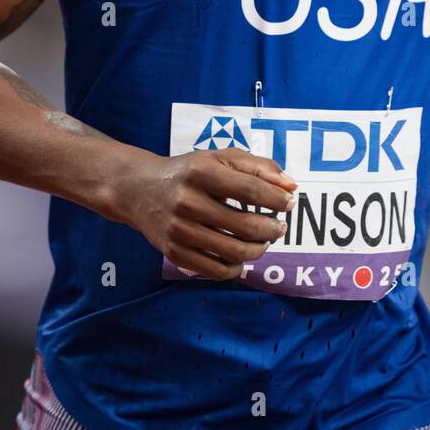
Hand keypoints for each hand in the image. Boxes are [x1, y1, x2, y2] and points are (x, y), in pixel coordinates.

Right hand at [119, 147, 297, 281]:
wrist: (138, 189)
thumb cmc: (189, 171)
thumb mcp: (220, 158)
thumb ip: (258, 167)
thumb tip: (291, 186)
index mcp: (202, 172)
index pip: (250, 190)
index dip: (276, 199)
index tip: (289, 203)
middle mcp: (188, 201)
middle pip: (245, 226)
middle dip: (272, 229)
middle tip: (278, 227)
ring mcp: (179, 230)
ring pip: (234, 253)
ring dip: (259, 250)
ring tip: (263, 241)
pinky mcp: (174, 252)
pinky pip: (216, 270)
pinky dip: (237, 268)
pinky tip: (241, 257)